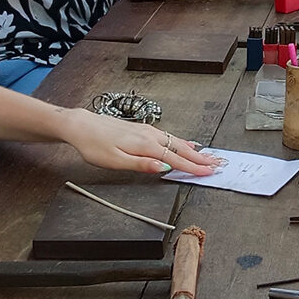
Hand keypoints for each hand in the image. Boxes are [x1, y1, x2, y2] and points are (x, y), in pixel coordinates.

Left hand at [61, 109, 220, 175]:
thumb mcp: (115, 161)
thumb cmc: (95, 145)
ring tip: (207, 156)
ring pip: (176, 141)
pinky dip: (181, 142)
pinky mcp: (142, 129)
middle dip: (199, 158)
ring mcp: (147, 130)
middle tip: (216, 164)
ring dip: (193, 150)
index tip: (208, 172)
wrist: (82, 125)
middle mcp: (149, 135)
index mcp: (145, 145)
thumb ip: (141, 165)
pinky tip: (185, 143)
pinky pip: (168, 136)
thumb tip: (163, 169)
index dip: (193, 167)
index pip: (174, 159)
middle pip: (180, 148)